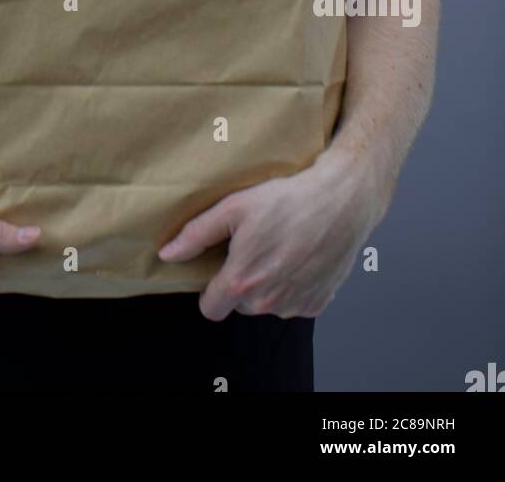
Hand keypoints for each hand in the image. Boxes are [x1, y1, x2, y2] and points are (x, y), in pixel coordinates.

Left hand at [157, 148, 386, 320]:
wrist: (340, 201)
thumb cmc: (287, 200)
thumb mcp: (233, 207)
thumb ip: (196, 234)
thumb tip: (168, 254)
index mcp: (241, 282)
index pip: (210, 309)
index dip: (210, 289)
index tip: (219, 267)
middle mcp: (267, 302)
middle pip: (240, 305)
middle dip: (241, 282)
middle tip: (252, 248)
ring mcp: (295, 305)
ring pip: (268, 304)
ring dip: (268, 284)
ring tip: (278, 247)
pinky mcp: (318, 302)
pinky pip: (295, 302)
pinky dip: (293, 286)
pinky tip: (298, 256)